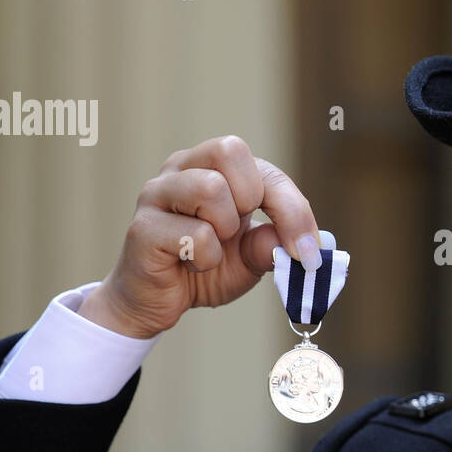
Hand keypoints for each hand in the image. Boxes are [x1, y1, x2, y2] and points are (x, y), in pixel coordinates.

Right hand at [78, 135, 320, 338]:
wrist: (155, 303)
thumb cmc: (202, 269)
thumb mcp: (250, 257)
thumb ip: (273, 244)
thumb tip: (306, 244)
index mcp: (211, 168)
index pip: (262, 166)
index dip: (292, 206)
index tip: (308, 248)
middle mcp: (181, 169)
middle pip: (230, 149)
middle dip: (252, 197)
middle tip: (241, 231)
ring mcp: (156, 195)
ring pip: (210, 188)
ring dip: (225, 229)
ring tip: (211, 249)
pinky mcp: (143, 228)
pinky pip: (195, 236)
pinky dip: (206, 260)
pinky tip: (189, 266)